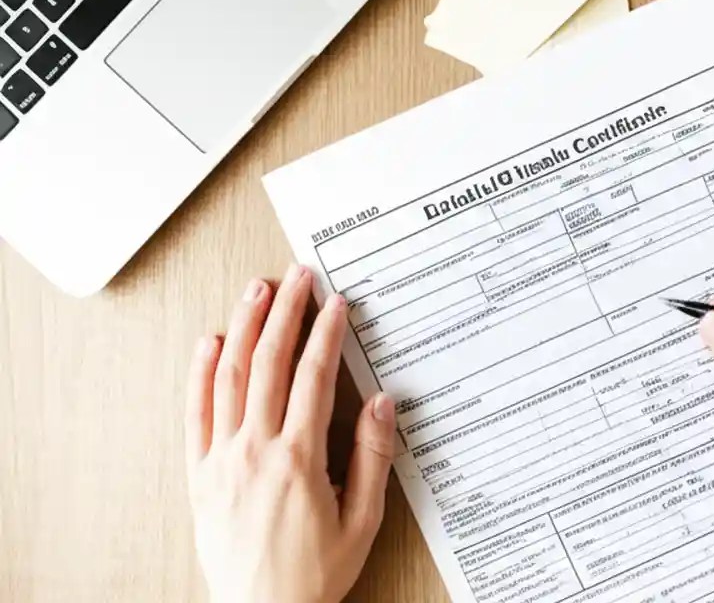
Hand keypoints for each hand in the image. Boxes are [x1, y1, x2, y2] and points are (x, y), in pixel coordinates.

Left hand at [185, 265, 396, 602]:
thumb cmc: (313, 574)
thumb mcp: (362, 521)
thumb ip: (371, 458)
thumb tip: (380, 405)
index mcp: (298, 459)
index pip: (313, 377)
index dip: (325, 334)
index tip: (336, 304)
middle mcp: (254, 451)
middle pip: (268, 363)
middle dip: (285, 313)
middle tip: (297, 278)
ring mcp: (221, 460)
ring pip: (229, 377)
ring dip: (244, 328)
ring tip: (257, 292)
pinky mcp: (199, 475)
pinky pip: (195, 413)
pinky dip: (200, 373)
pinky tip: (209, 344)